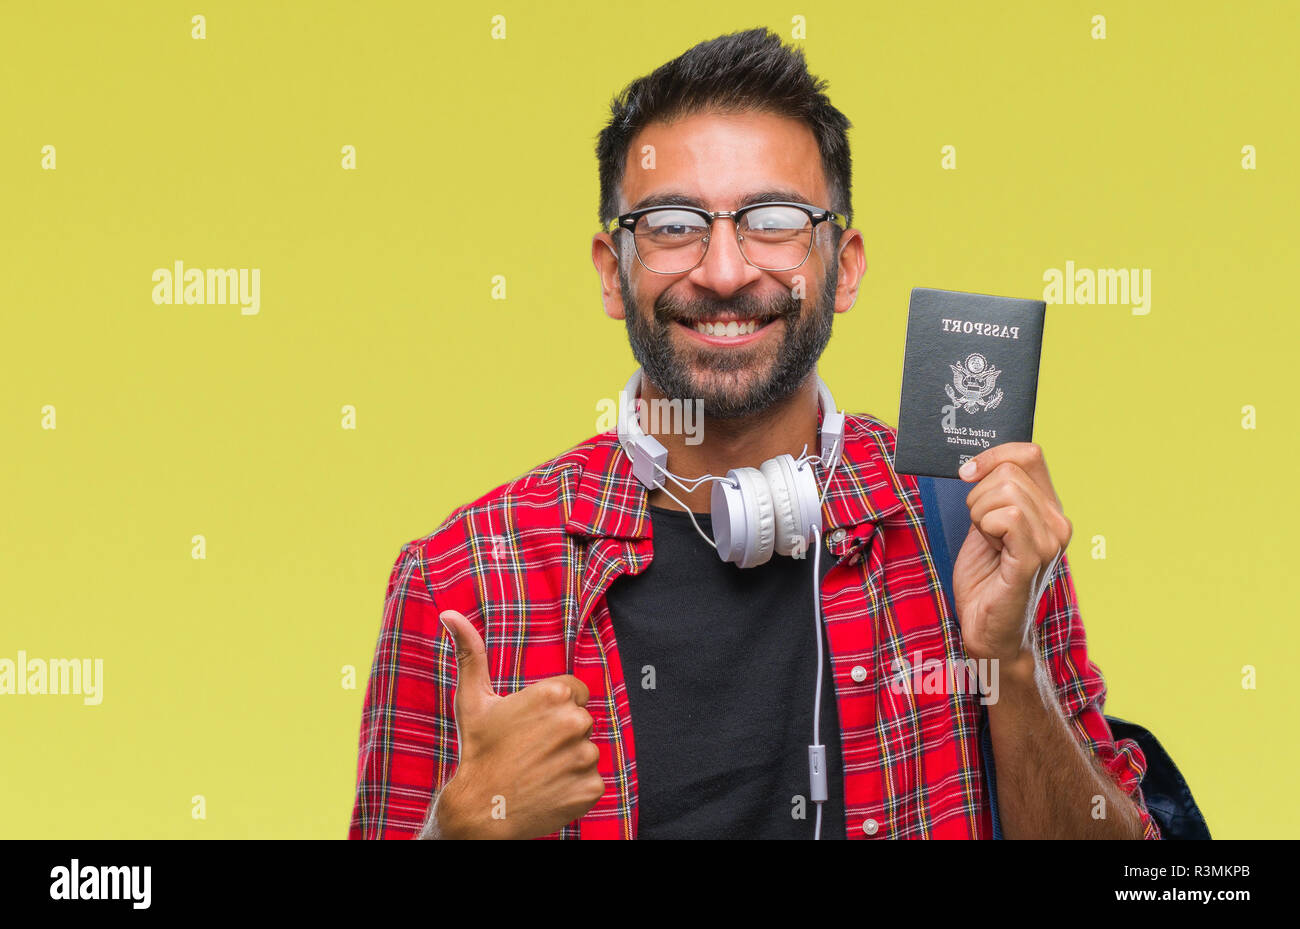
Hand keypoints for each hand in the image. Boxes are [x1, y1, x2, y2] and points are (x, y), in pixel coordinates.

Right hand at [433, 610, 604, 838]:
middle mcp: (574, 722)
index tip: (533, 724)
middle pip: (581, 720)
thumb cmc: (477, 751)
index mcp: (553, 694)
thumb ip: (470, 652)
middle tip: (531, 749)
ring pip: (587, 751)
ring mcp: (584, 756)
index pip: (576, 692)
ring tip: (537, 770)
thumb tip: (449, 614)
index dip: (554, 708)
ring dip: (569, 760)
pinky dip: (575, 787)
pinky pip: (592, 781)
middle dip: (562, 732)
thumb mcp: (472, 699)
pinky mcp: (591, 788)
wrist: (480, 810)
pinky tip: (549, 789)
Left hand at [952, 443, 1071, 661]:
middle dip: (978, 494)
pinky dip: (986, 528)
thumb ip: (991, 495)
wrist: (989, 629)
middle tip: (981, 528)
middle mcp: (1057, 521)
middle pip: (1009, 470)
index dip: (992, 455)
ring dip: (980, 513)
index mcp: (1048, 509)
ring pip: (1005, 490)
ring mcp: (1051, 539)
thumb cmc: (985, 580)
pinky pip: (1008, 517)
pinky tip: (993, 550)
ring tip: (989, 542)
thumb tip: (975, 463)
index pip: (1028, 454)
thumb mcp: (986, 526)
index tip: (967, 474)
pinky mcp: (1035, 557)